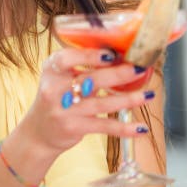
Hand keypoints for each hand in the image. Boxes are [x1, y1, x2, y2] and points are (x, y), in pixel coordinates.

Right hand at [21, 48, 154, 155]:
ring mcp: (64, 110)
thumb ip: (81, 68)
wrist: (39, 132)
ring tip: (148, 95)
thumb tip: (120, 57)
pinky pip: (104, 126)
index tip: (111, 54)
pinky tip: (141, 127)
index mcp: (51, 70)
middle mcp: (54, 89)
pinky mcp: (73, 128)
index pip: (66, 58)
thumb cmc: (56, 99)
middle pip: (90, 79)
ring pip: (101, 103)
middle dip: (118, 74)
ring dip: (128, 99)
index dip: (89, 56)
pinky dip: (124, 128)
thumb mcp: (59, 79)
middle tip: (138, 69)